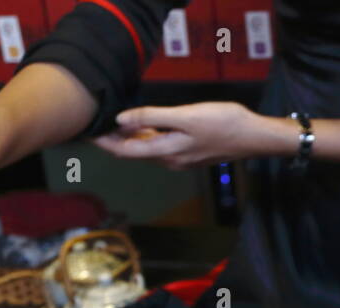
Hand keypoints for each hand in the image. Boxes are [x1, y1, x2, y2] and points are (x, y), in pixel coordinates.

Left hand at [93, 102, 290, 169]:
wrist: (254, 137)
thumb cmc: (223, 123)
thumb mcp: (186, 116)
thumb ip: (152, 117)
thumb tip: (121, 120)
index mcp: (166, 152)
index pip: (125, 150)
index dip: (103, 142)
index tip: (85, 133)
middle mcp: (169, 160)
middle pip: (133, 153)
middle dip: (112, 141)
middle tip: (91, 126)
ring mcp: (180, 159)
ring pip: (147, 150)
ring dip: (129, 140)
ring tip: (110, 125)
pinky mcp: (189, 153)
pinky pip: (160, 147)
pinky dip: (146, 138)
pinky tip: (143, 127)